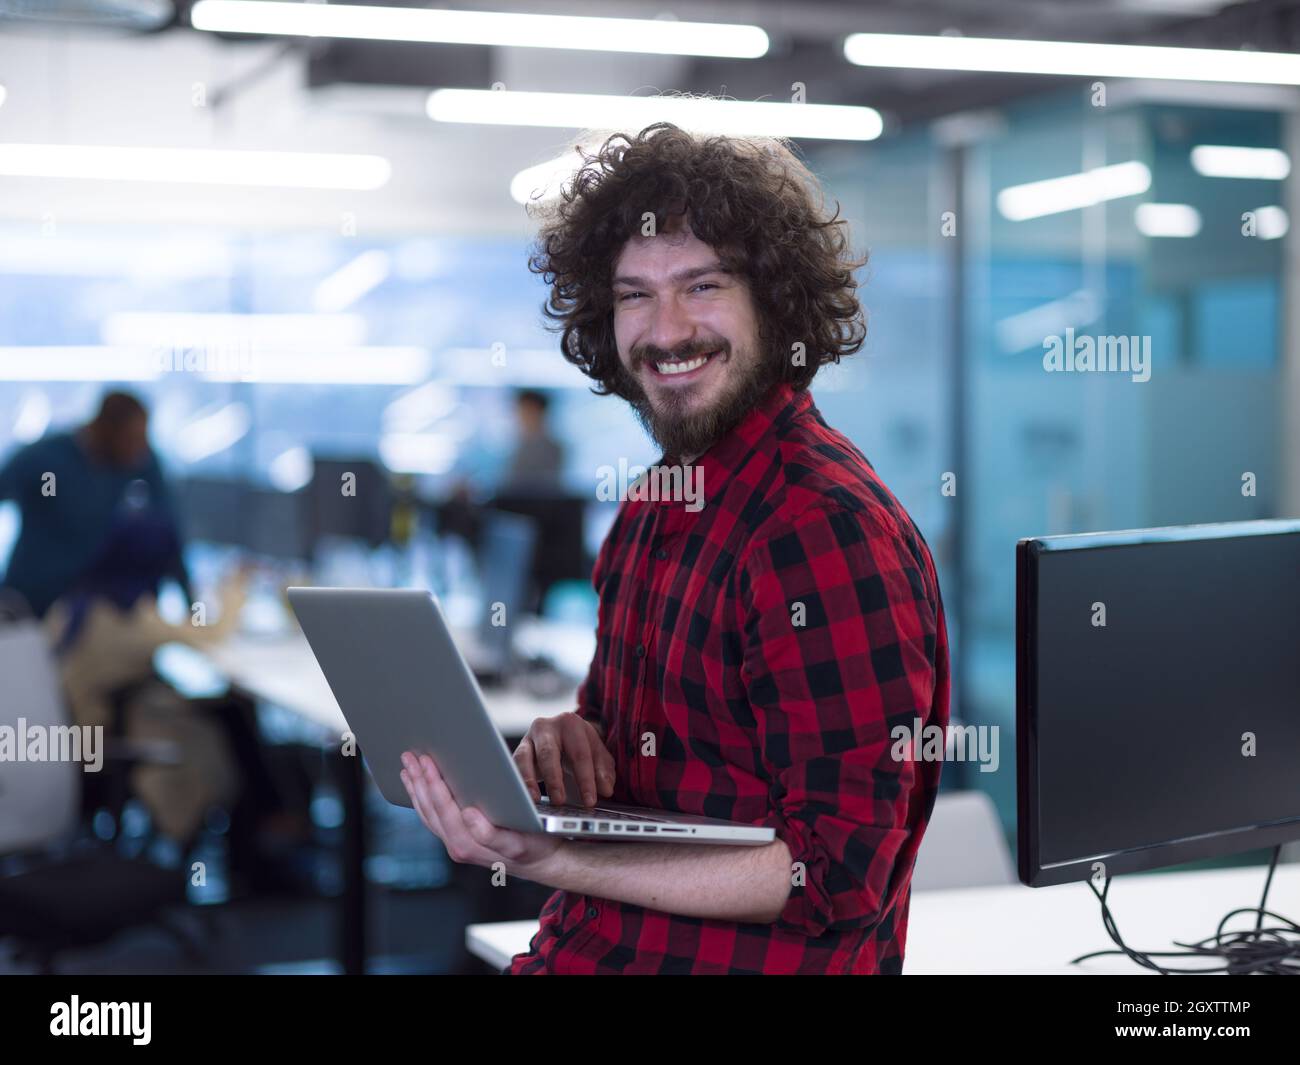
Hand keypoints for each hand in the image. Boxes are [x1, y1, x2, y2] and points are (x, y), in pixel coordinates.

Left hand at [400, 751, 562, 878]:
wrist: (544, 862)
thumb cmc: (536, 846)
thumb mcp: (520, 841)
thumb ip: (491, 834)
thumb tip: (467, 814)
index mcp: (469, 844)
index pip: (443, 808)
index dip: (432, 782)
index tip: (425, 760)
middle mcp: (458, 846)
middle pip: (429, 809)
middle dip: (418, 780)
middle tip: (409, 755)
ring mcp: (456, 843)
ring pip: (427, 813)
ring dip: (416, 788)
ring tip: (407, 766)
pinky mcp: (459, 839)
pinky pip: (433, 818)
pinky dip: (422, 799)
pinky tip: (418, 786)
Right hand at [514, 712, 614, 806]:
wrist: (561, 735)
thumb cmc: (581, 747)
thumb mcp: (597, 755)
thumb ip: (604, 772)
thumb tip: (606, 789)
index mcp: (571, 724)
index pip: (580, 754)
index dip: (586, 780)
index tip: (589, 801)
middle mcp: (547, 727)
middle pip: (549, 753)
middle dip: (554, 779)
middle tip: (560, 801)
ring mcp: (528, 738)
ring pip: (524, 758)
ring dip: (529, 780)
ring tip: (535, 800)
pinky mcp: (517, 751)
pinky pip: (513, 766)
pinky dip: (517, 782)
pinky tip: (523, 797)